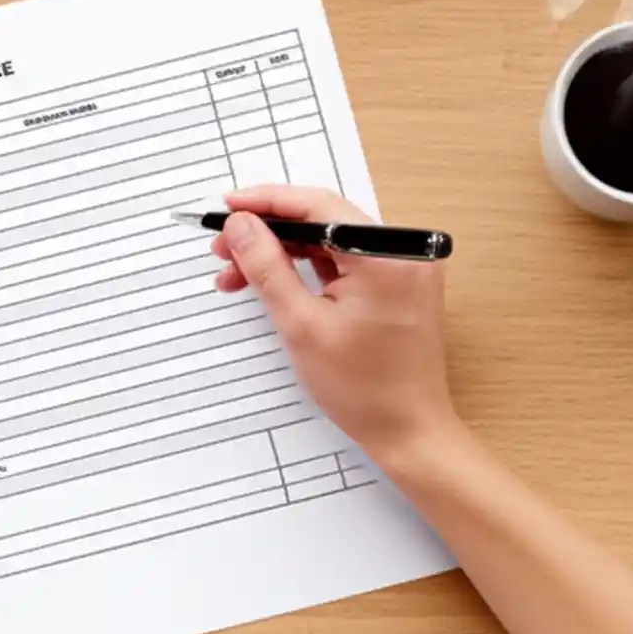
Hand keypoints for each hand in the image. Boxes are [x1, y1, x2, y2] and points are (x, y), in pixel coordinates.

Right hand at [211, 185, 459, 458]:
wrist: (409, 431)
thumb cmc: (363, 389)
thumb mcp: (301, 325)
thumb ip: (268, 267)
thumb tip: (241, 225)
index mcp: (386, 256)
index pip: (318, 205)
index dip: (266, 202)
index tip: (228, 207)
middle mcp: (403, 252)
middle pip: (322, 220)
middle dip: (268, 232)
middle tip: (223, 247)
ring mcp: (403, 268)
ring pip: (329, 242)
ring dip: (283, 252)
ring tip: (237, 273)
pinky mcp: (397, 285)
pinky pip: (345, 262)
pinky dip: (308, 269)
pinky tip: (272, 281)